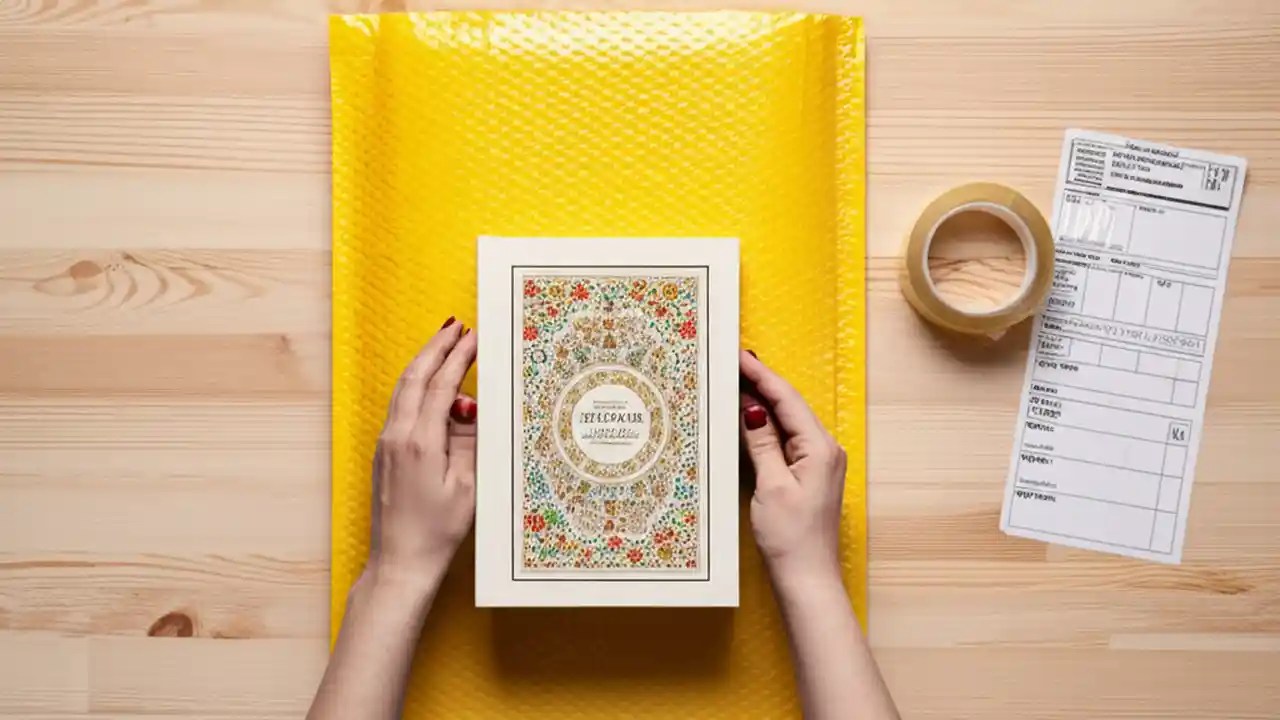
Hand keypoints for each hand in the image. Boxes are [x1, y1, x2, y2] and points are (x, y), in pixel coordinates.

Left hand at [365, 317, 477, 593]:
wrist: (400, 563)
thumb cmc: (437, 532)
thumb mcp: (466, 485)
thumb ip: (468, 440)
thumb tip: (469, 406)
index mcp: (420, 441)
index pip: (441, 385)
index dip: (458, 357)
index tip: (473, 336)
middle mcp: (397, 436)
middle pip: (415, 377)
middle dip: (436, 348)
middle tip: (456, 326)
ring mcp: (386, 444)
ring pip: (404, 390)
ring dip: (423, 363)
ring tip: (444, 344)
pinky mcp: (384, 455)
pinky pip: (400, 408)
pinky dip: (416, 387)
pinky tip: (431, 385)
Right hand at [739, 350, 846, 591]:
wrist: (807, 579)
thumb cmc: (791, 537)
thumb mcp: (771, 485)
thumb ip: (762, 442)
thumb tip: (751, 406)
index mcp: (820, 447)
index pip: (786, 399)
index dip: (761, 375)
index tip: (738, 355)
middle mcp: (825, 449)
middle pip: (789, 405)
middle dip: (760, 383)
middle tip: (731, 362)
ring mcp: (818, 462)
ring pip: (787, 421)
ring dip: (762, 403)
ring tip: (734, 381)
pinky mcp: (808, 475)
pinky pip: (786, 439)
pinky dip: (766, 426)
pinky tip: (748, 418)